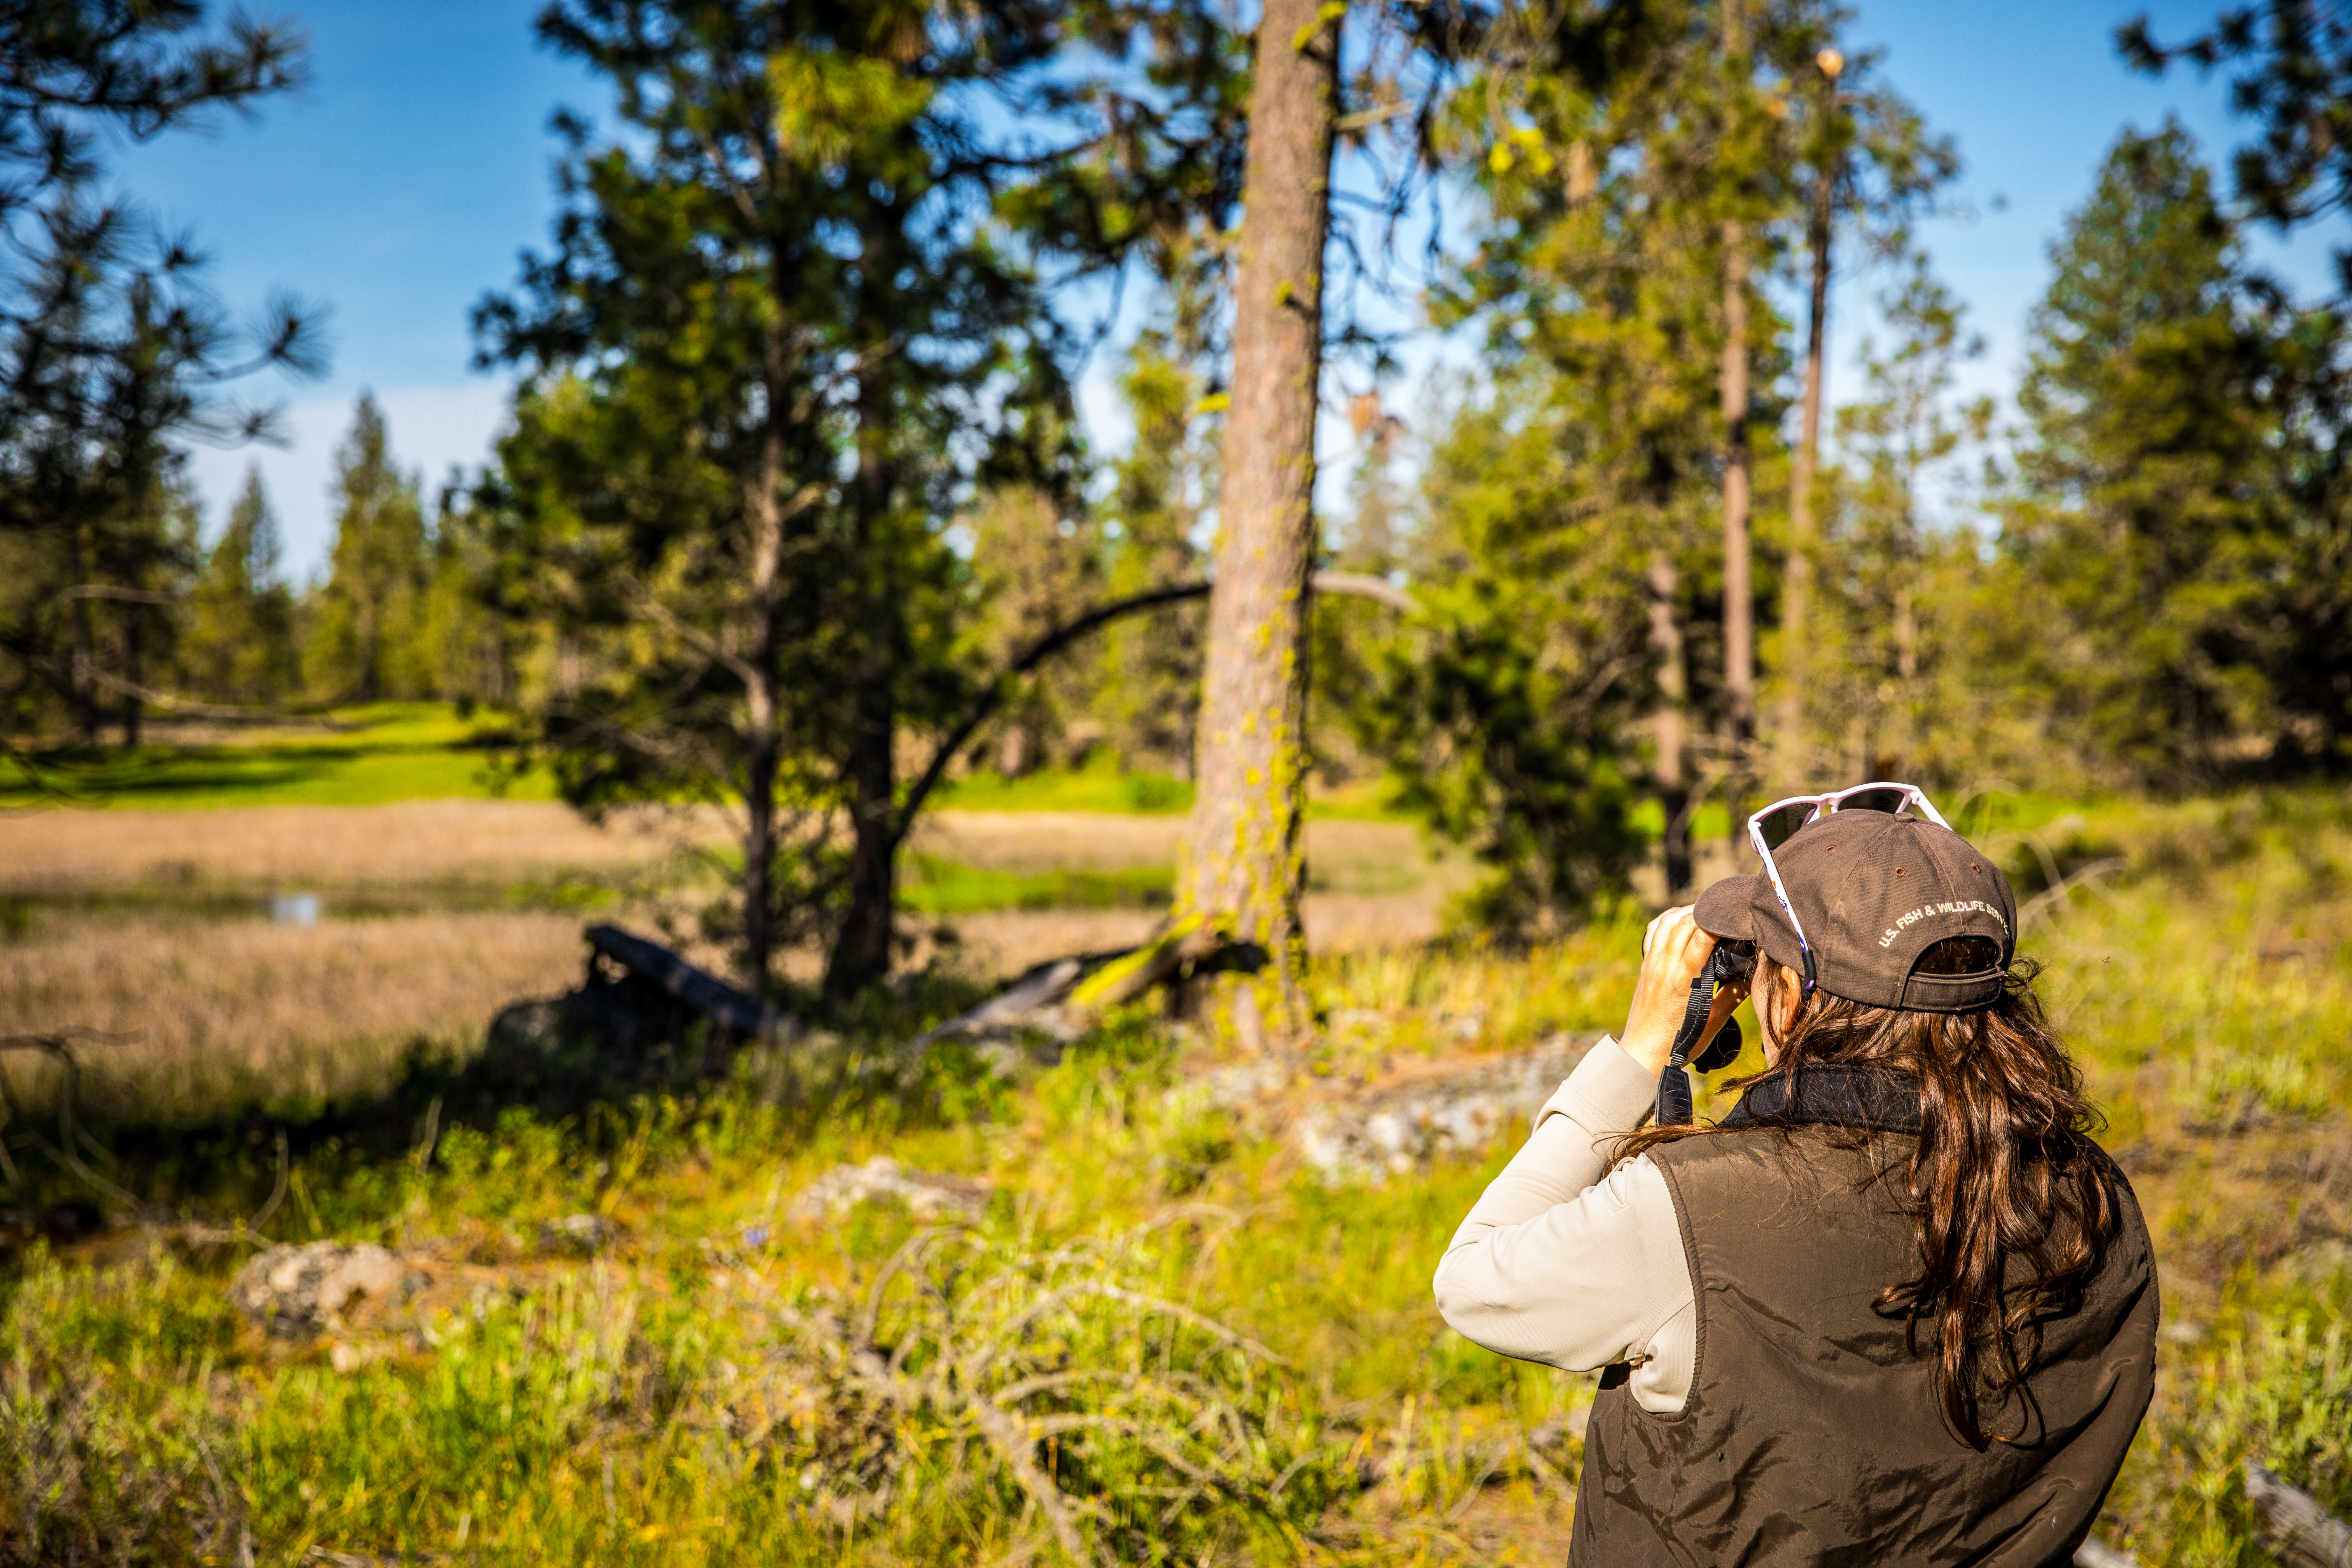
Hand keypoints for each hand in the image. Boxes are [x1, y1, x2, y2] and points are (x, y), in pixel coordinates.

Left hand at [1617, 906, 1748, 1077]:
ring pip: (1666, 921)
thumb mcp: (1713, 1021)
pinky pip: (1653, 931)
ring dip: (1687, 911)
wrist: (1642, 1054)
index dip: (1720, 920)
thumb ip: (1734, 995)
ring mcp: (1651, 963)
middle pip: (1684, 921)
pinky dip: (1667, 920)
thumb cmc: (1679, 1042)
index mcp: (1683, 979)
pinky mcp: (1645, 966)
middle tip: (1727, 910)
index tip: (1737, 916)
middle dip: (1707, 910)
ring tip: (1707, 911)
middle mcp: (1664, 966)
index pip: (1701, 935)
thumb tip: (1754, 975)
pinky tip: (1680, 920)